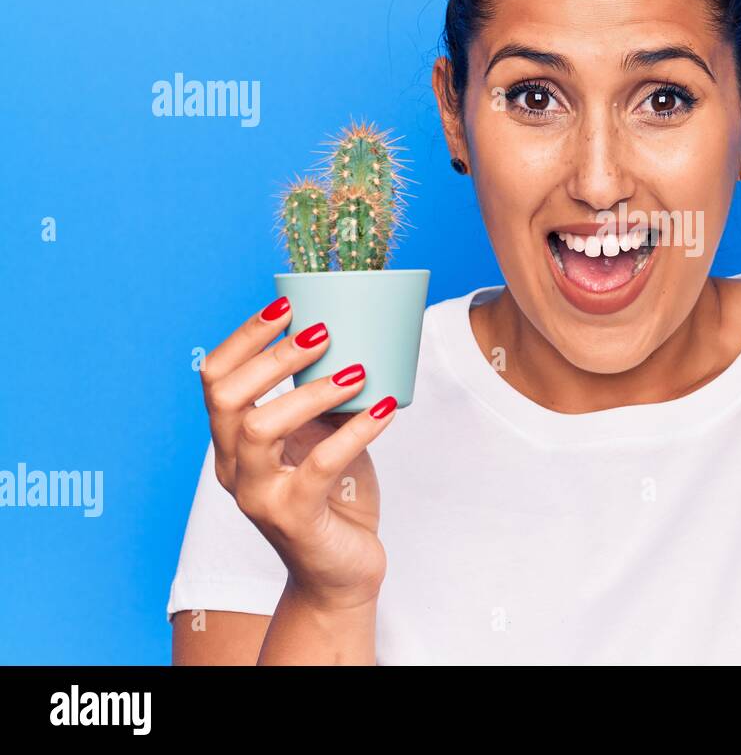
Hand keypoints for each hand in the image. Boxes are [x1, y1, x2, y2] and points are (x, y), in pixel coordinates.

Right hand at [198, 295, 398, 609]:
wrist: (341, 573)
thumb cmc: (333, 498)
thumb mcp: (321, 437)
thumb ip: (320, 397)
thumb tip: (350, 334)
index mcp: (233, 443)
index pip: (215, 378)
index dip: (245, 337)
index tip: (285, 306)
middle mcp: (234, 468)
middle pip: (227, 397)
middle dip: (274, 356)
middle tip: (323, 333)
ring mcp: (259, 496)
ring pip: (261, 428)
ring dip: (312, 391)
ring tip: (358, 371)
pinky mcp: (295, 518)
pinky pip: (320, 465)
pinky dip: (356, 431)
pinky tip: (387, 407)